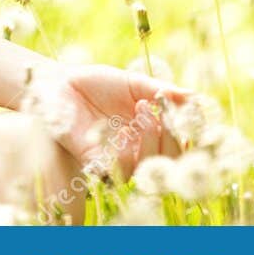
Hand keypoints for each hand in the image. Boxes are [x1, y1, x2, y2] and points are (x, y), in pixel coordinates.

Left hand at [25, 62, 193, 176]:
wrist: (59, 83)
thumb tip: (194, 96)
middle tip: (163, 113)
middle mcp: (138, 151)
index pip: (180, 146)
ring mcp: (118, 159)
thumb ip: (161, 91)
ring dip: (151, 143)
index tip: (189, 114)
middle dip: (172, 140)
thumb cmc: (96, 83)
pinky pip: (117, 172)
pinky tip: (124, 130)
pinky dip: (126, 154)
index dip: (189, 136)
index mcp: (152, 133)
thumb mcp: (133, 83)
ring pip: (146, 170)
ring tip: (142, 112)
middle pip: (169, 164)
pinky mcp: (95, 163)